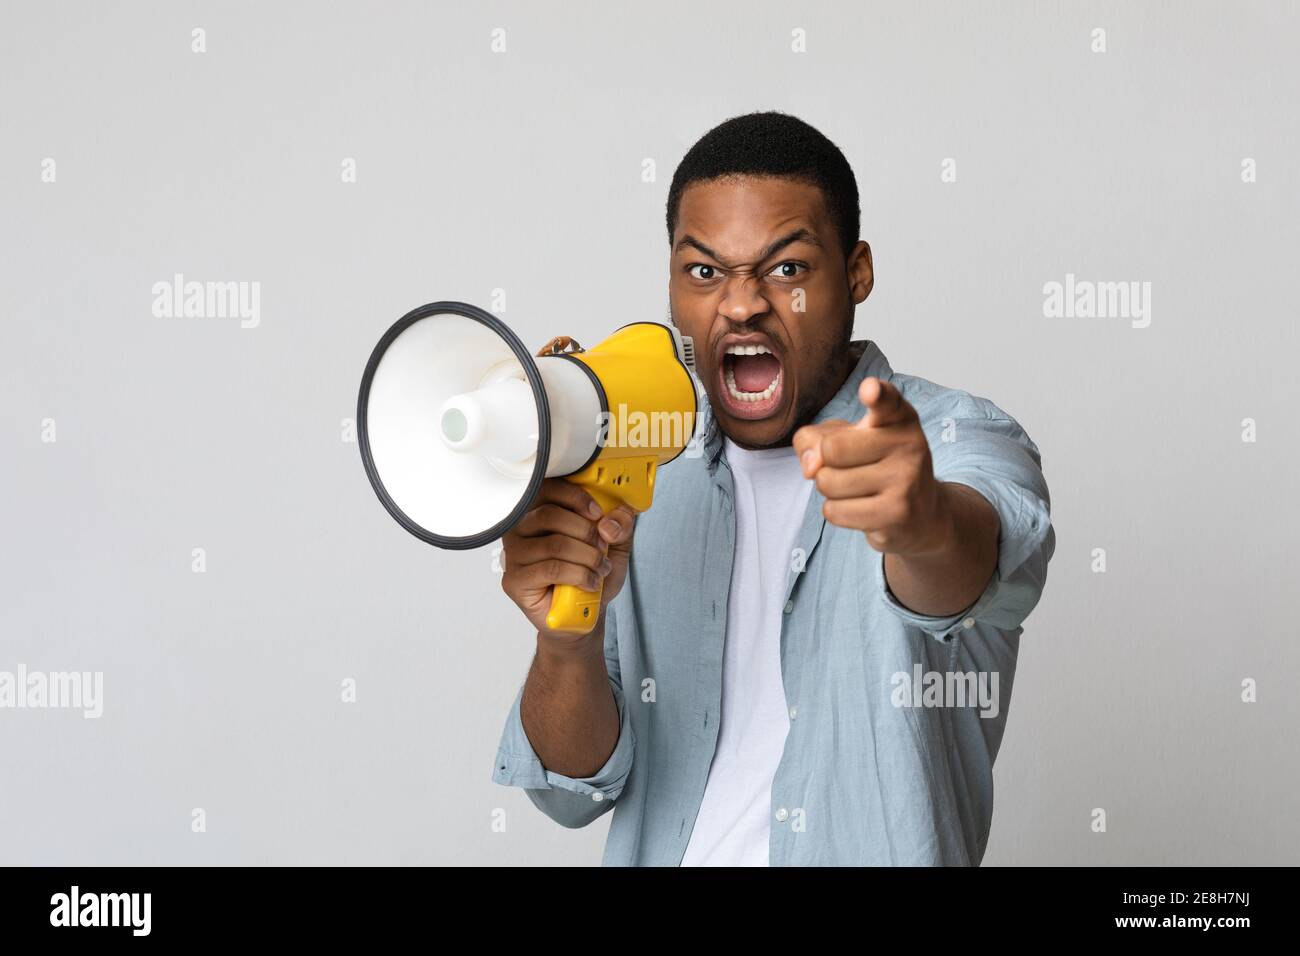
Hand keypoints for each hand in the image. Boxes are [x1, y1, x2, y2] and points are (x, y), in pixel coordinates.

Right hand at [500, 478, 637, 644]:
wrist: (582, 616)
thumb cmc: (590, 575)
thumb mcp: (616, 545)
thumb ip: (620, 525)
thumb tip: (612, 520)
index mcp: (539, 512)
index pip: (547, 489)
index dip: (575, 497)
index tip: (598, 513)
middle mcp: (520, 530)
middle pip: (549, 515)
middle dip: (586, 531)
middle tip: (603, 547)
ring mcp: (513, 555)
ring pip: (554, 544)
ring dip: (587, 557)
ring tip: (601, 569)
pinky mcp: (514, 581)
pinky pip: (550, 569)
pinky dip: (578, 575)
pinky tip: (590, 583)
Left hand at [792, 377, 952, 555]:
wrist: (920, 514)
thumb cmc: (874, 466)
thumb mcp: (845, 440)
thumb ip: (814, 438)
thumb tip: (810, 466)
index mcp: (898, 418)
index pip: (887, 401)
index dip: (876, 394)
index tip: (870, 390)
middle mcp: (908, 444)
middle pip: (831, 449)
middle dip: (825, 464)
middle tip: (850, 468)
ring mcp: (905, 480)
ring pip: (828, 483)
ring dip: (830, 490)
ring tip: (857, 489)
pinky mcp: (896, 513)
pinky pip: (835, 511)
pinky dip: (836, 512)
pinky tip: (860, 508)